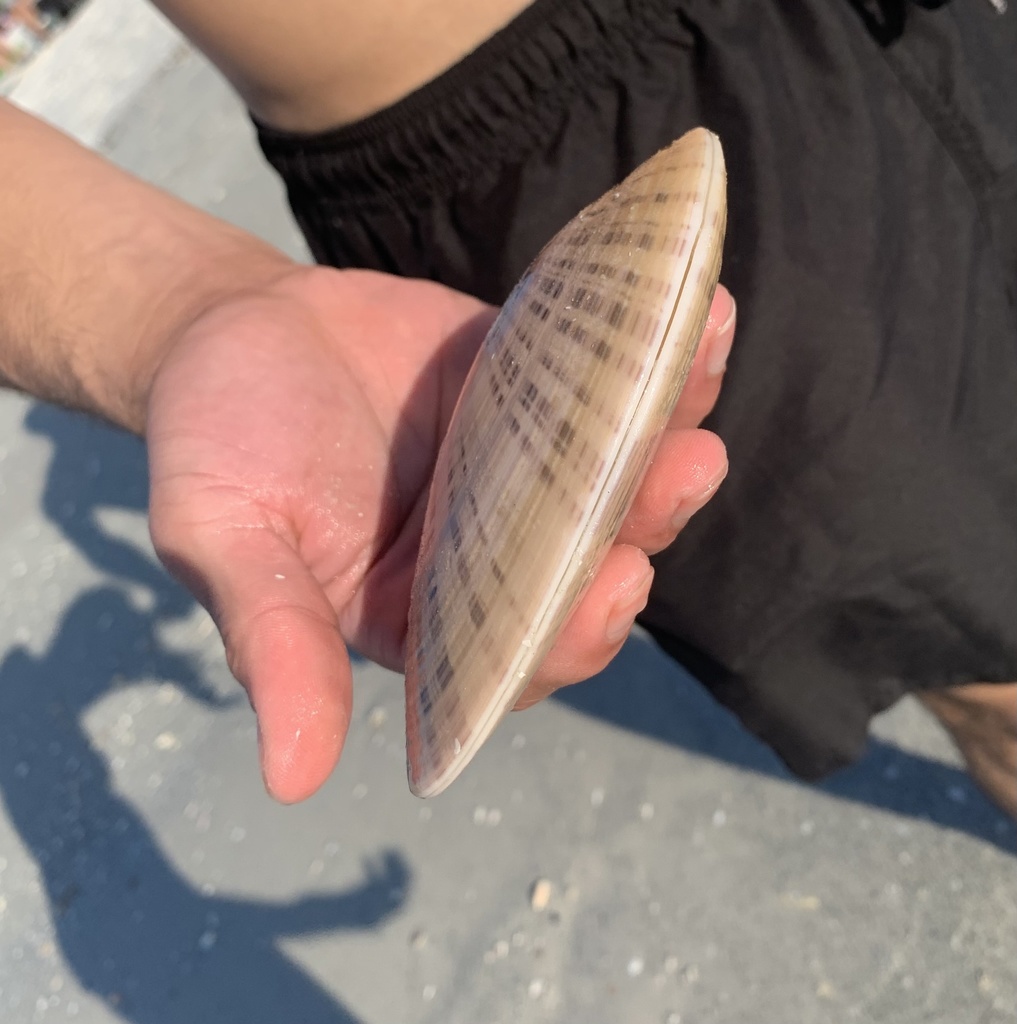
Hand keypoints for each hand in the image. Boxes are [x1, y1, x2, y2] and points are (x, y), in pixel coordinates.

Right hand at [146, 267, 735, 800]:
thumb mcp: (226, 540)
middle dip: (646, 521)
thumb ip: (273, 643)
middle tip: (688, 466)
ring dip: (672, 432)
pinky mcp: (547, 397)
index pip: (521, 653)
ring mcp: (533, 474)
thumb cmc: (219, 443)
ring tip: (701, 368)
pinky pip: (612, 384)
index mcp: (430, 618)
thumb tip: (289, 778)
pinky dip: (659, 353)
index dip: (574, 633)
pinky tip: (701, 309)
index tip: (611, 590)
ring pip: (622, 474)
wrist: (241, 329)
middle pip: (594, 561)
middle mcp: (499, 558)